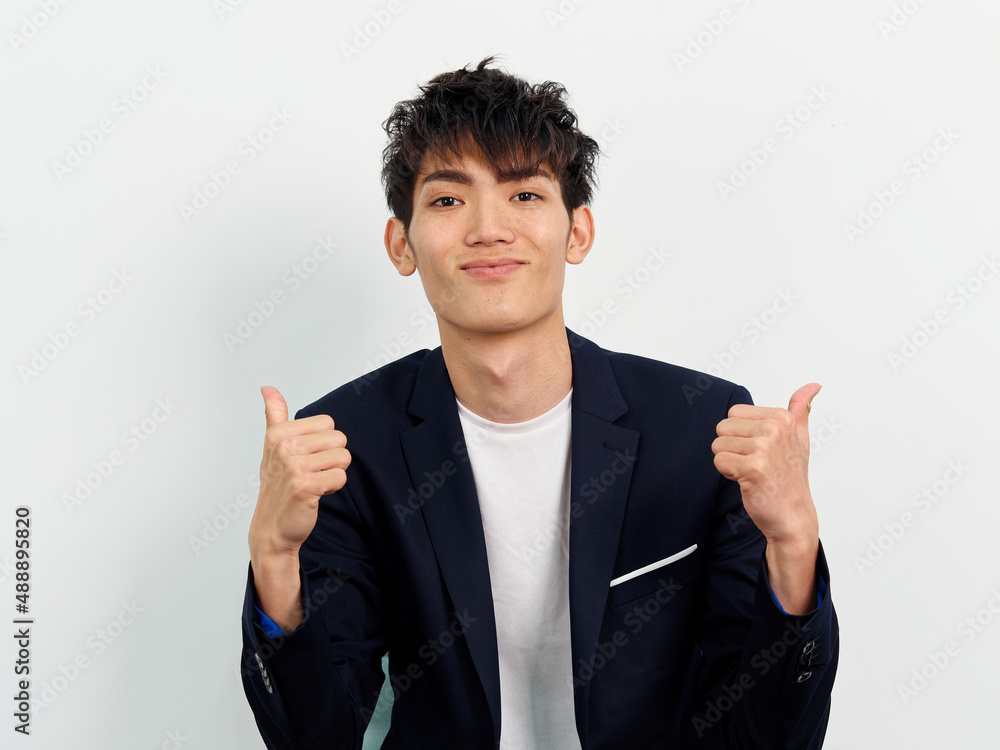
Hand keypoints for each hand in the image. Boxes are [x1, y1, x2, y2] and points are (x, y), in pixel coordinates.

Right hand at [248, 386, 349, 629]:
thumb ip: (274, 414)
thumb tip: (267, 388)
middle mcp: (284, 446)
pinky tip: (315, 495)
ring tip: (314, 483)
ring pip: (343, 458)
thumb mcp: (273, 447)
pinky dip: (333, 489)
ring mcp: (293, 466)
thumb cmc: (277, 486)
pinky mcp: (305, 486)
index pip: (328, 423)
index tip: (304, 458)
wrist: (272, 529)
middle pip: (339, 439)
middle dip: (332, 458)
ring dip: (333, 473)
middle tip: (311, 473)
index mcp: (278, 433)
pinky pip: (341, 477)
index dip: (323, 443)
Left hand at [712, 383, 821, 612]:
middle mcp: (774, 428)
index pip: (733, 414)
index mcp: (781, 417)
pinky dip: (728, 474)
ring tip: (751, 473)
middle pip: (722, 427)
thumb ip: (801, 410)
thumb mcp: (800, 439)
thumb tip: (814, 385)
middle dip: (732, 448)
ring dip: (729, 462)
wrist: (793, 517)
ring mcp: (764, 447)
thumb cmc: (791, 478)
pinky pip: (719, 461)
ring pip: (718, 445)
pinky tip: (748, 482)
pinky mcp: (753, 467)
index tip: (761, 451)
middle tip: (754, 464)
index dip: (740, 435)